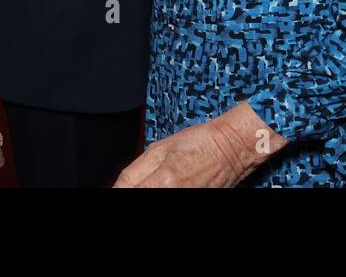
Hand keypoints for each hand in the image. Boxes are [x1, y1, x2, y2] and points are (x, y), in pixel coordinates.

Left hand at [113, 103, 285, 187]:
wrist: (231, 148)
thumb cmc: (199, 143)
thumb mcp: (158, 149)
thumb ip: (132, 175)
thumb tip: (114, 190)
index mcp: (163, 183)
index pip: (127, 194)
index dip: (119, 191)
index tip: (123, 187)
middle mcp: (175, 197)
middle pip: (140, 198)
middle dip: (136, 190)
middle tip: (145, 180)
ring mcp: (188, 200)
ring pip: (157, 201)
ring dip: (149, 190)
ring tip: (159, 180)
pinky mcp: (195, 202)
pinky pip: (170, 202)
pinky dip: (164, 192)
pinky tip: (168, 185)